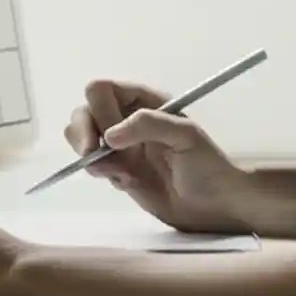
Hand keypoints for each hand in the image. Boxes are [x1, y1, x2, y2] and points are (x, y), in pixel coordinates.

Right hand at [64, 80, 251, 233]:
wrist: (214, 205)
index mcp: (144, 101)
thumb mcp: (186, 137)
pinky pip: (91, 165)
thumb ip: (149, 125)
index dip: (100, 111)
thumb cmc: (208, 166)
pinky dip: (102, 173)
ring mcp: (120, 145)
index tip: (112, 137)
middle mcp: (127, 118)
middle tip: (95, 155)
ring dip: (92, 157)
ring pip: (80, 138)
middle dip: (83, 134)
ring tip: (122, 173)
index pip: (101, 90)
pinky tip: (128, 183)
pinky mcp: (117, 170)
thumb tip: (109, 135)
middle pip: (82, 111)